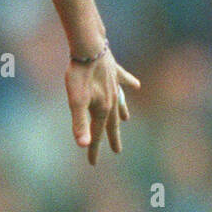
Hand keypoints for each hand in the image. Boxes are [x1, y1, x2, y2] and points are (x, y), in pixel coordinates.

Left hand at [65, 47, 140, 164]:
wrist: (89, 46)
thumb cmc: (80, 74)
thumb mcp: (76, 101)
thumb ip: (80, 123)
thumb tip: (83, 145)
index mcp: (102, 109)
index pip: (97, 134)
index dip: (93, 150)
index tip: (92, 164)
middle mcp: (112, 99)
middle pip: (111, 123)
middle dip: (112, 137)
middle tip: (117, 151)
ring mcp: (115, 84)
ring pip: (120, 103)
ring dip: (122, 112)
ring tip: (126, 120)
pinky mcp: (114, 70)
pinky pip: (124, 80)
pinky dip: (129, 83)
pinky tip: (136, 85)